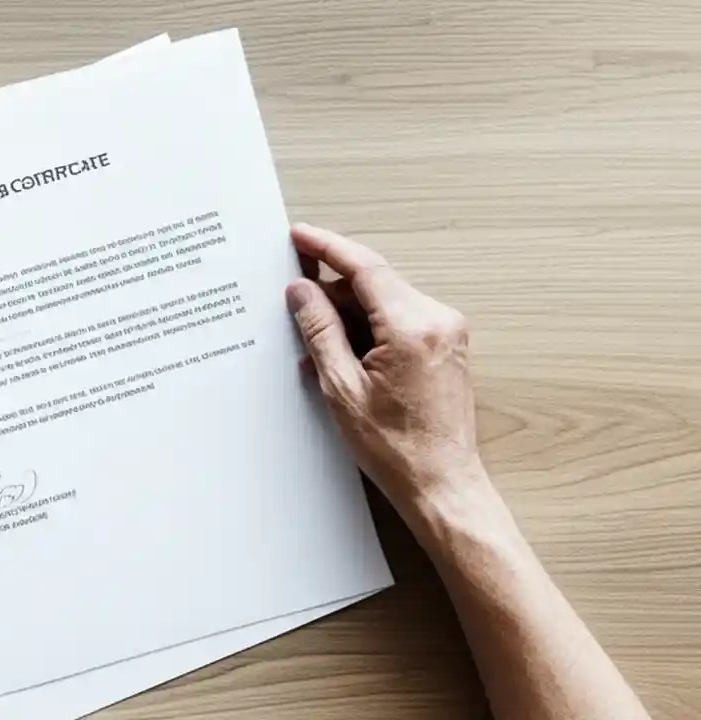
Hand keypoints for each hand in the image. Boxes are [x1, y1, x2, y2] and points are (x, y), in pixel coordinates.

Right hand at [285, 223, 485, 525]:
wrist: (443, 484)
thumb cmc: (397, 448)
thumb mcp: (342, 388)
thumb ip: (320, 331)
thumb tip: (302, 292)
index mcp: (413, 327)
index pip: (364, 268)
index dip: (326, 247)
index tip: (299, 235)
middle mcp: (437, 320)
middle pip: (373, 283)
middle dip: (331, 291)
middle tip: (293, 301)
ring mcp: (447, 331)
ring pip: (384, 302)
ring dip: (348, 315)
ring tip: (315, 346)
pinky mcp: (446, 345)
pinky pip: (399, 320)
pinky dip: (367, 330)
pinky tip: (341, 354)